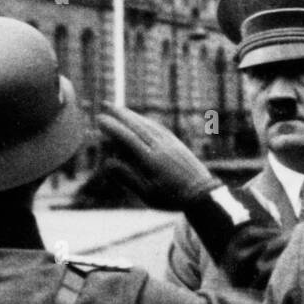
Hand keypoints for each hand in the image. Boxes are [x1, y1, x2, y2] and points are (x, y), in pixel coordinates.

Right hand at [97, 105, 218, 209]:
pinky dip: (148, 122)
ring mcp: (170, 144)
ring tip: (120, 109)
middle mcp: (161, 148)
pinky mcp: (177, 144)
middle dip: (121, 115)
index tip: (100, 120)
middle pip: (138, 127)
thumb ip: (127, 178)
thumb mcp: (147, 194)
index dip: (114, 128)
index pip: (128, 139)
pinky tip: (142, 120)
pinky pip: (160, 128)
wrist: (202, 194)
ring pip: (149, 126)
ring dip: (134, 116)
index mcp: (151, 160)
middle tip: (107, 105)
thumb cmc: (172, 198)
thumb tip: (107, 163)